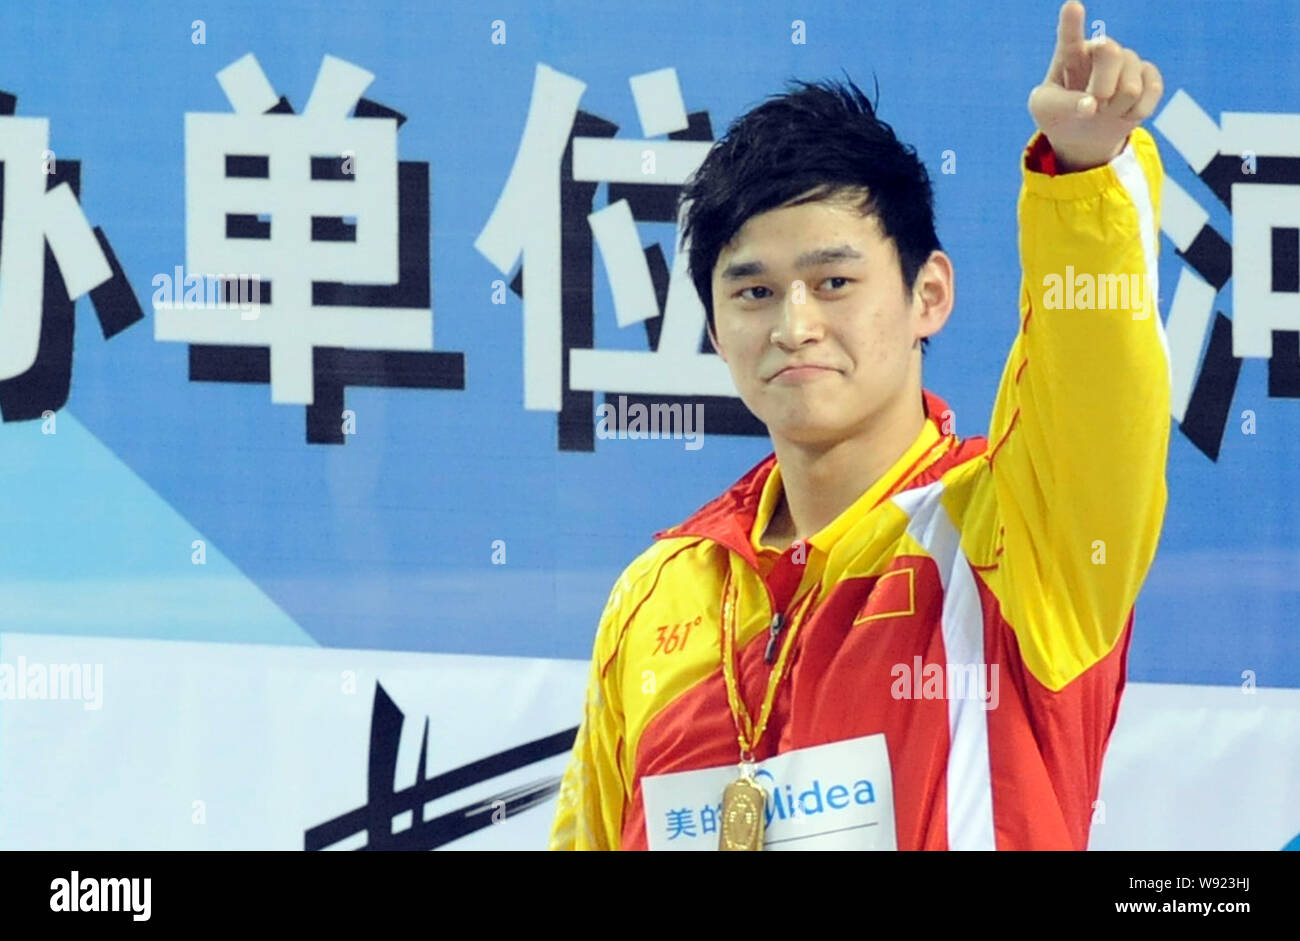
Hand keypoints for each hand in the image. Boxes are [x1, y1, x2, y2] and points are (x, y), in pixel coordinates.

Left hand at [1028, 1, 1163, 171]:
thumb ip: (1063, 105)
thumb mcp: (1046, 110)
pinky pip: (1152, 92)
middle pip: (1112, 54)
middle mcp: (1101, 49)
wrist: (1082, 133)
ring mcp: (1128, 60)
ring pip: (1131, 87)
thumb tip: (1092, 105)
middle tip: (1093, 105)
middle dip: (1102, 89)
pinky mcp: (1150, 75)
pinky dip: (1135, 112)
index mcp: (1069, 53)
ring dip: (1116, 109)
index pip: (1070, 35)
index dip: (1072, 21)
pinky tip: (1124, 112)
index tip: (1072, 6)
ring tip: (1105, 111)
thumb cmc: (1058, 115)